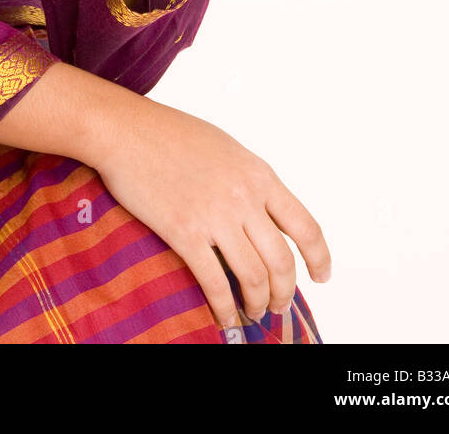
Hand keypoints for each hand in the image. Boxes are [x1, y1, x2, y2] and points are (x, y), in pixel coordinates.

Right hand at [94, 95, 331, 329]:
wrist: (127, 130)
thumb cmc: (171, 134)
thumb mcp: (226, 149)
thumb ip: (249, 181)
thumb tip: (263, 214)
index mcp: (259, 175)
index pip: (305, 226)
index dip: (319, 258)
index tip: (321, 276)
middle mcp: (244, 197)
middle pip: (282, 261)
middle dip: (284, 293)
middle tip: (278, 305)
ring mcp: (215, 216)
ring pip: (254, 277)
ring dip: (257, 304)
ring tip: (251, 312)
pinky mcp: (184, 232)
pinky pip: (215, 283)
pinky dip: (224, 308)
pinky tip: (224, 317)